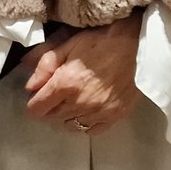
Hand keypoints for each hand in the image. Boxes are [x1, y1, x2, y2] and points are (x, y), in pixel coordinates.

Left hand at [20, 13, 142, 134]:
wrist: (140, 43)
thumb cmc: (102, 39)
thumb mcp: (69, 43)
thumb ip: (45, 64)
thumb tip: (30, 86)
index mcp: (66, 84)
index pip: (36, 109)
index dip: (36, 100)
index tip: (43, 92)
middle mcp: (80, 103)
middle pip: (52, 118)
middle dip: (51, 106)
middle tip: (60, 92)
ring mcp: (100, 112)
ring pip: (71, 125)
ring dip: (68, 115)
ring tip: (77, 99)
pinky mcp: (116, 115)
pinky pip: (92, 130)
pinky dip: (87, 123)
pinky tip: (90, 109)